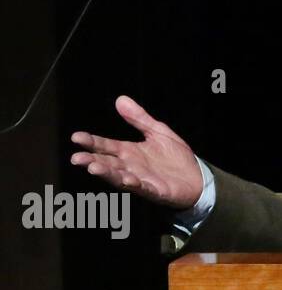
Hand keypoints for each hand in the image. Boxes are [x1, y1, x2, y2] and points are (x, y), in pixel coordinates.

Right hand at [70, 95, 202, 209]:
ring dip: (107, 173)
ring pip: (119, 177)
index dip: (91, 142)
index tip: (76, 137)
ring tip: (93, 168)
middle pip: (107, 163)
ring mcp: (142, 179)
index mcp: (129, 152)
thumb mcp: (157, 131)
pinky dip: (135, 184)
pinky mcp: (156, 190)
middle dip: (91, 160)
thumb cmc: (176, 157)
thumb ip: (139, 118)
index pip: (106, 145)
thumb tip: (121, 99)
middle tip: (76, 158)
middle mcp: (131, 166)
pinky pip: (143, 187)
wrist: (197, 177)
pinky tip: (127, 179)